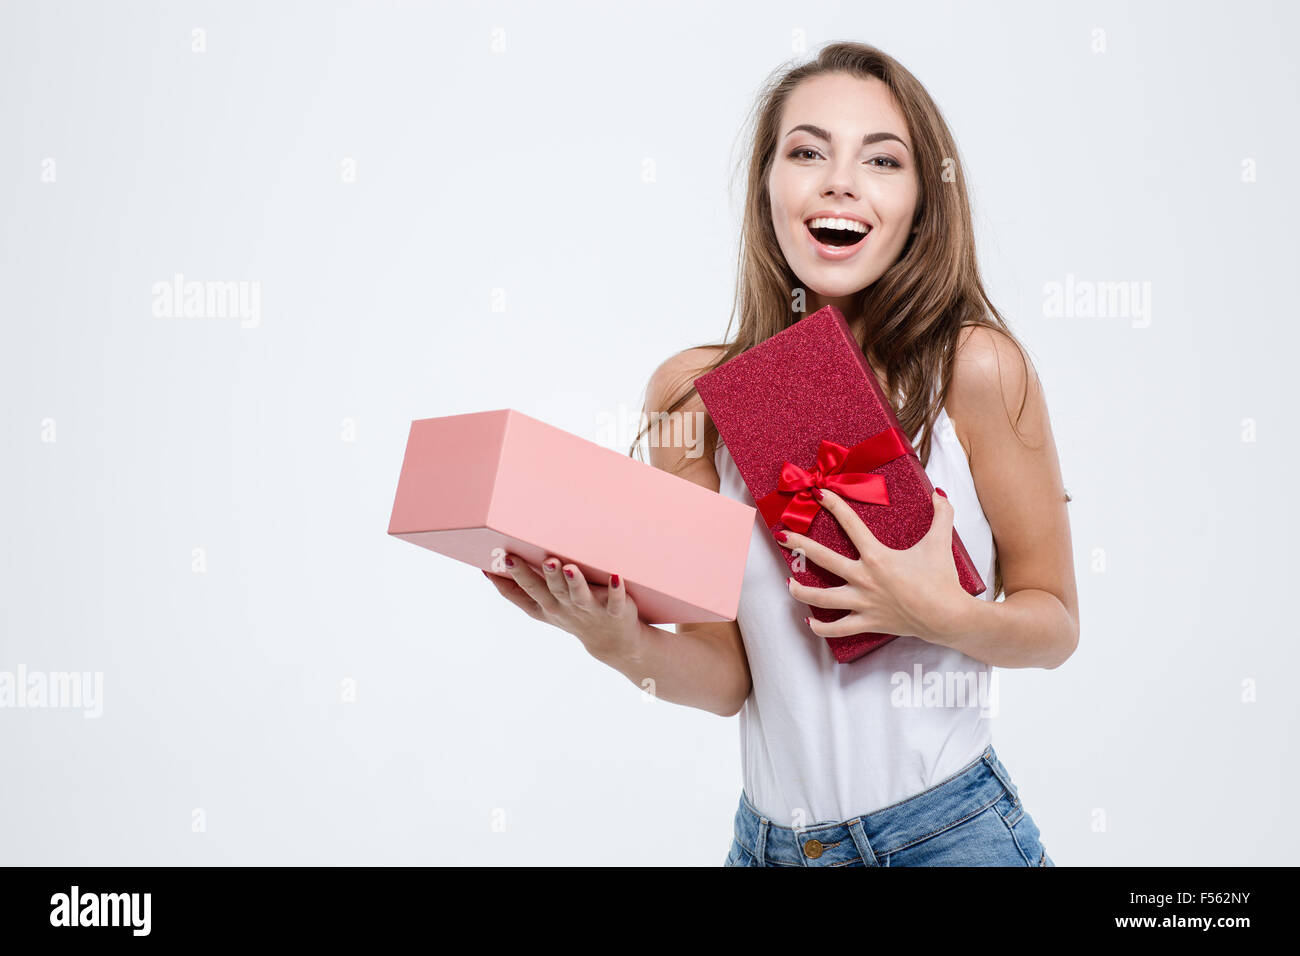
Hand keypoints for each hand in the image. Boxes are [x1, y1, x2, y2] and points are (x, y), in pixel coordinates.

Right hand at [480, 554, 642, 661]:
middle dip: (541, 576)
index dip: (512, 579)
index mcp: (546, 605)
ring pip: (578, 595)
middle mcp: (565, 607)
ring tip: (567, 567)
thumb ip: (517, 591)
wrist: (611, 641)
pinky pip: (616, 601)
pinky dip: (616, 591)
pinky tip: (615, 577)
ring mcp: (589, 610)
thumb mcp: (541, 607)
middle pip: (550, 591)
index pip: (525, 592)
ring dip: (574, 582)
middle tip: (531, 559)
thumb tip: (486, 571)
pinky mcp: (614, 611)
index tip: (500, 560)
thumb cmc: (571, 615)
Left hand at [775, 486, 968, 643]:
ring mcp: (863, 603)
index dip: (835, 507)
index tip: (819, 494)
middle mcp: (864, 579)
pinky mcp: (867, 622)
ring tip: (788, 583)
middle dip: (800, 545)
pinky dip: (821, 628)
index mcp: (877, 557)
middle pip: (823, 559)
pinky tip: (810, 622)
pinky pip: (838, 628)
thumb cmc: (942, 579)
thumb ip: (941, 515)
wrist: (948, 617)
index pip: (850, 525)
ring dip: (801, 591)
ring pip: (822, 598)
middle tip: (781, 535)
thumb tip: (939, 493)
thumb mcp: (940, 542)